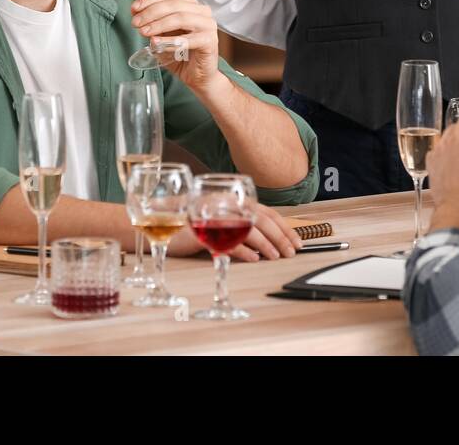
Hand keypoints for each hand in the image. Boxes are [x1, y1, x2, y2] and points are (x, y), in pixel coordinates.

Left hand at [130, 0, 218, 90]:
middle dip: (151, 13)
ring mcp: (208, 26)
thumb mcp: (163, 34)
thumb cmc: (181, 54)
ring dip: (159, 25)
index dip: (148, 1)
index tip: (134, 9)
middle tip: (136, 23)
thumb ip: (154, 22)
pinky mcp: (209, 41)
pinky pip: (187, 40)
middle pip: (173, 6)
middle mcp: (202, 12)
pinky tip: (156, 43)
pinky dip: (169, 41)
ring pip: (180, 18)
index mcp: (191, 5)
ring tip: (144, 32)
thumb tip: (137, 10)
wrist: (197, 75)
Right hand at [164, 203, 301, 261]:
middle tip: (291, 251)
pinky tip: (253, 259)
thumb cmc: (196, 220)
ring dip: (265, 244)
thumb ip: (242, 221)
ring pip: (248, 229)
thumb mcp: (222, 218)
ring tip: (275, 256)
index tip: (296, 240)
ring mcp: (215, 217)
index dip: (284, 227)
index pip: (267, 212)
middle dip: (280, 237)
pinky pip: (227, 242)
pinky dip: (243, 251)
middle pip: (261, 220)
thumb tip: (269, 238)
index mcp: (235, 200)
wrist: (162, 220)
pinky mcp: (203, 232)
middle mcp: (228, 205)